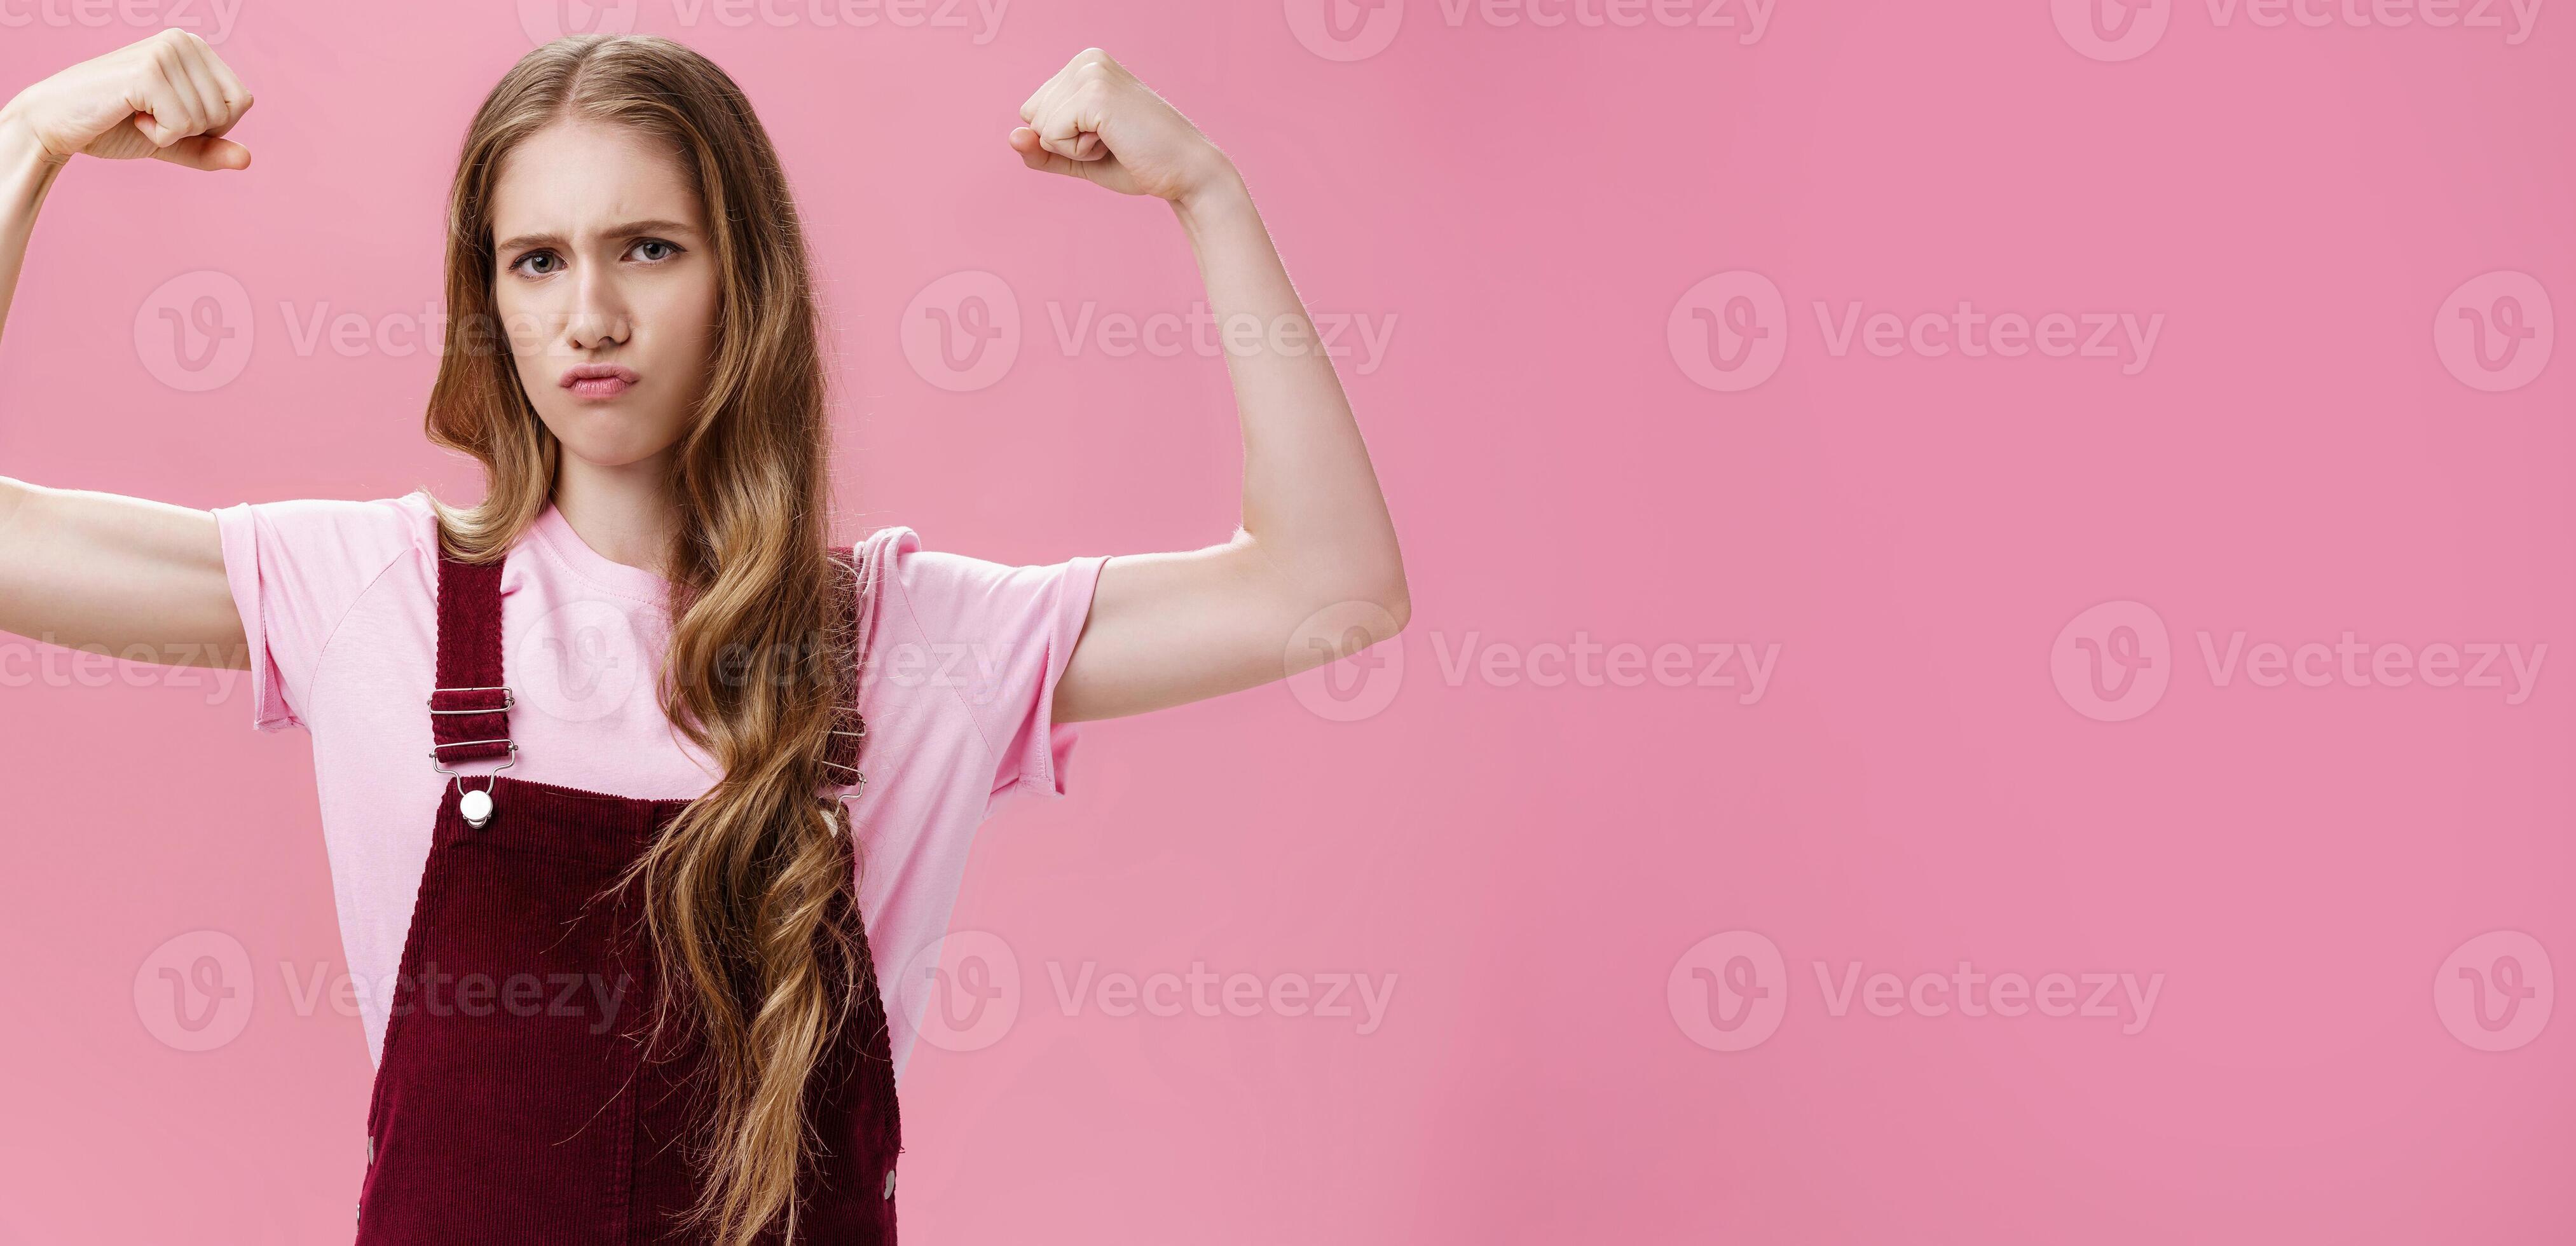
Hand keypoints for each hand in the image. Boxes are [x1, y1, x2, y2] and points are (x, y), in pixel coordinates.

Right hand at [1, 29, 252, 169]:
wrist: (56, 124)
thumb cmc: (113, 126)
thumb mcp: (173, 141)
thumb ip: (210, 148)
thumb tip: (247, 160)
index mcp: (193, 46)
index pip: (242, 100)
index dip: (212, 124)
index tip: (168, 113)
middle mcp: (182, 40)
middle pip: (231, 110)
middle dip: (194, 129)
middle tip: (150, 115)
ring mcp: (165, 52)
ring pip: (208, 120)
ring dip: (172, 132)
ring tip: (136, 112)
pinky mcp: (148, 72)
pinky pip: (183, 126)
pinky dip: (158, 136)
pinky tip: (129, 115)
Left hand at [1009, 49, 1233, 205]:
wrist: (1186, 173)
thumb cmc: (1140, 163)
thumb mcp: (1080, 157)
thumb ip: (1043, 150)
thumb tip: (1011, 137)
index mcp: (1086, 65)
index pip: (1034, 110)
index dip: (1063, 138)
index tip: (1106, 136)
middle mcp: (1087, 60)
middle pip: (1032, 115)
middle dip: (1065, 142)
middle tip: (1113, 141)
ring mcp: (1090, 73)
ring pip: (1039, 126)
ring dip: (1074, 148)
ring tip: (1116, 141)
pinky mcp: (1093, 94)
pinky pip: (1051, 134)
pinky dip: (1078, 152)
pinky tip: (1113, 143)